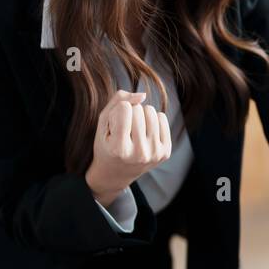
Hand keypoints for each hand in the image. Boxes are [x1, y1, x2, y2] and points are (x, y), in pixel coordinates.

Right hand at [84, 89, 171, 206]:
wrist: (115, 174)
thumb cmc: (107, 144)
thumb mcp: (103, 123)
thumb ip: (117, 102)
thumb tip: (142, 95)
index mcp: (120, 149)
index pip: (125, 108)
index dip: (118, 110)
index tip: (114, 124)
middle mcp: (139, 154)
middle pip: (140, 109)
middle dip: (131, 112)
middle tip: (124, 128)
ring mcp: (154, 154)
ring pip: (152, 112)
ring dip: (143, 114)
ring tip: (135, 128)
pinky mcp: (165, 152)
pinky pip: (162, 118)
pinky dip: (153, 120)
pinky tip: (145, 131)